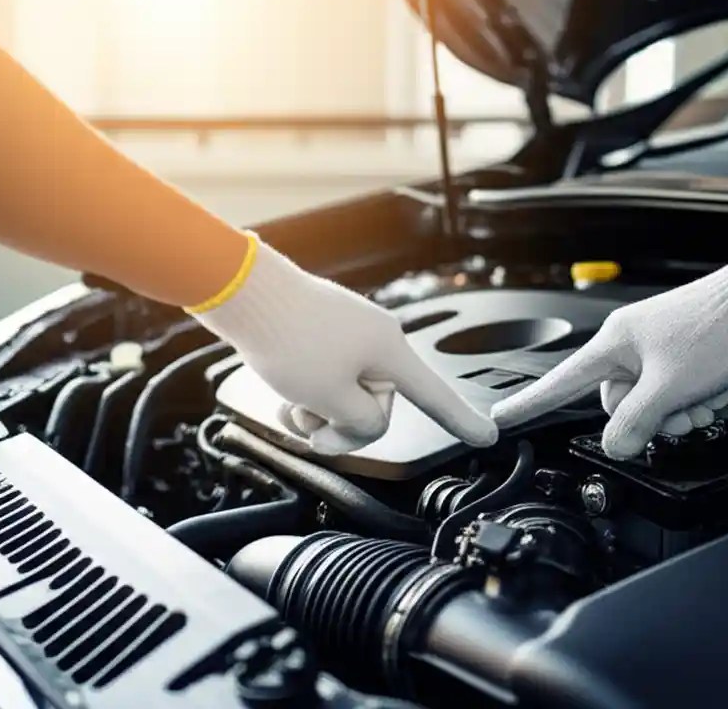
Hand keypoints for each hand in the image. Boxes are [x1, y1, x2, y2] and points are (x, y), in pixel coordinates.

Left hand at [191, 235, 496, 453]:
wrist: (242, 291)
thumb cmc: (286, 337)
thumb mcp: (330, 399)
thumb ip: (361, 423)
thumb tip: (362, 420)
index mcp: (389, 349)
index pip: (433, 396)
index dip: (460, 420)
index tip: (485, 437)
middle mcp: (376, 335)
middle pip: (375, 402)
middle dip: (342, 422)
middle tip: (309, 427)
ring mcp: (348, 329)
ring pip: (345, 390)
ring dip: (319, 408)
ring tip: (289, 404)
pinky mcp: (321, 328)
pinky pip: (326, 371)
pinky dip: (307, 389)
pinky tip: (282, 389)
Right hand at [491, 231, 727, 458]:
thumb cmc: (716, 328)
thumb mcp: (670, 388)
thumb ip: (635, 422)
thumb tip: (614, 446)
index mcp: (613, 345)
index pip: (560, 383)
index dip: (529, 404)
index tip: (501, 419)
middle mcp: (629, 343)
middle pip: (619, 402)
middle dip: (652, 418)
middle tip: (682, 417)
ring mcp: (656, 346)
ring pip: (652, 399)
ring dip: (680, 411)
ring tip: (706, 402)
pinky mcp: (682, 350)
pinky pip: (674, 388)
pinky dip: (695, 397)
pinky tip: (715, 391)